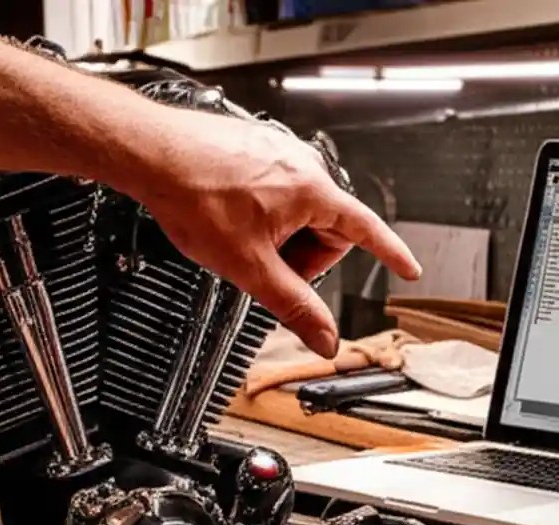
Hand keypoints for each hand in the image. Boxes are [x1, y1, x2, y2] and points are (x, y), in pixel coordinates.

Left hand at [128, 110, 420, 357]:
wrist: (151, 153)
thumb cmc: (194, 194)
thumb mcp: (249, 266)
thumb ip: (293, 305)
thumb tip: (325, 338)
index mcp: (312, 192)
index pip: (367, 230)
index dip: (391, 254)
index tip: (408, 268)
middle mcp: (302, 167)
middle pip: (326, 230)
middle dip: (303, 257)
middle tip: (269, 268)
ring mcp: (278, 155)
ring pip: (299, 214)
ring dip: (280, 238)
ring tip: (242, 241)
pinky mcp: (255, 151)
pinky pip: (276, 194)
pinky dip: (262, 217)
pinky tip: (230, 220)